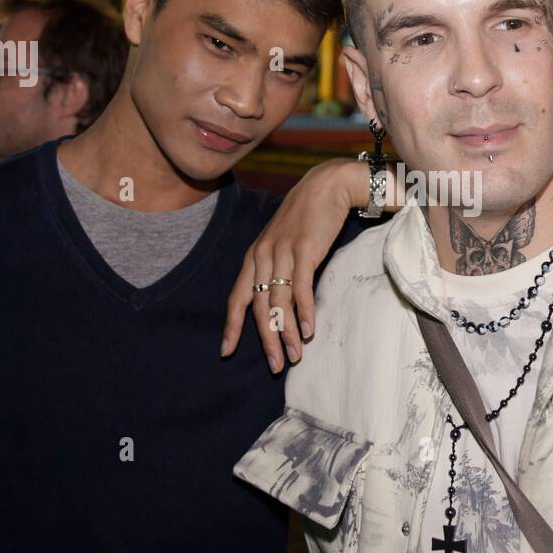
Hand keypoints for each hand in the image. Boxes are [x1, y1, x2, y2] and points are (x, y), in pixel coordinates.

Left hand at [222, 158, 371, 371]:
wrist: (326, 186)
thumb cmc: (307, 218)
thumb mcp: (284, 244)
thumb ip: (278, 270)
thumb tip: (280, 303)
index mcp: (254, 256)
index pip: (237, 297)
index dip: (232, 326)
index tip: (226, 351)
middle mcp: (263, 255)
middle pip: (258, 306)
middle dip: (266, 339)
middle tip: (274, 365)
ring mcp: (282, 252)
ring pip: (278, 301)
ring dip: (286, 332)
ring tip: (294, 356)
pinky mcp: (304, 249)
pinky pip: (300, 286)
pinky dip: (304, 311)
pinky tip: (308, 330)